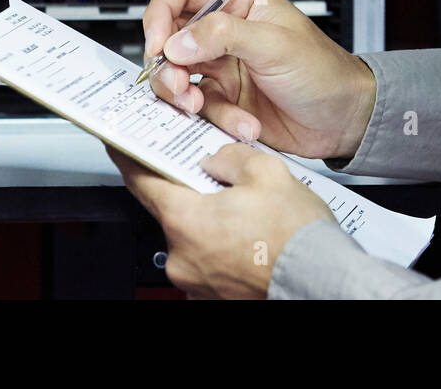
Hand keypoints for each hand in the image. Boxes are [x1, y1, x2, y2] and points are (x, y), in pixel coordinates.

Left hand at [107, 143, 333, 298]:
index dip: (129, 158)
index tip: (118, 145)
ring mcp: (196, 280)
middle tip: (215, 174)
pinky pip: (208, 257)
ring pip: (192, 234)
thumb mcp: (266, 171)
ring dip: (210, 217)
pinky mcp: (213, 294)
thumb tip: (216, 160)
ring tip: (246, 207)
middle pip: (171, 209)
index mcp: (185, 220)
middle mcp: (181, 256)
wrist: (322, 280)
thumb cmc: (296, 235)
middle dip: (189, 188)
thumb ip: (230, 157)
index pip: (141, 181)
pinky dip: (222, 242)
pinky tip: (251, 233)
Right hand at [141, 0, 375, 160]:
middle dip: (167, 65)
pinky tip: (244, 124)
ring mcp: (222, 65)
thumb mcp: (275, 45)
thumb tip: (177, 41)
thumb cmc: (324, 71)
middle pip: (169, 37)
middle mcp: (225, 30)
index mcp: (239, 0)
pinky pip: (199, 107)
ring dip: (183, 96)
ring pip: (175, 76)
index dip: (160, 14)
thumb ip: (224, 36)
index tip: (158, 45)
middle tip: (178, 86)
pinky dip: (216, 119)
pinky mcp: (224, 99)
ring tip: (200, 109)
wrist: (344, 119)